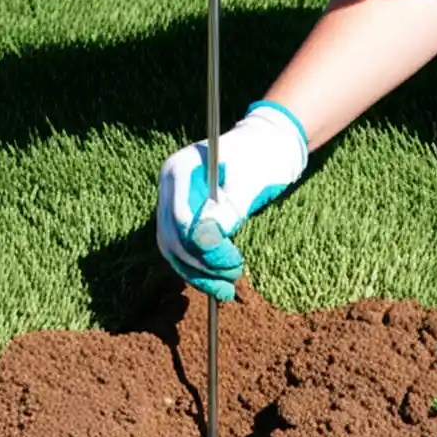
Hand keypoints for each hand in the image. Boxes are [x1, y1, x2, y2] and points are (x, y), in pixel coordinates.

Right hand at [156, 100, 307, 300]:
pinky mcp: (182, 217)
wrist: (266, 147)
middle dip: (199, 265)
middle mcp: (169, 186)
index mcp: (179, 169)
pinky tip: (218, 284)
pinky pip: (183, 250)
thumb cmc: (261, 157)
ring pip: (174, 249)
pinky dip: (199, 269)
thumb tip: (202, 242)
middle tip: (231, 280)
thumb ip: (226, 211)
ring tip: (226, 290)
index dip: (202, 246)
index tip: (232, 261)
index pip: (180, 217)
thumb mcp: (247, 183)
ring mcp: (172, 201)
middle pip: (171, 237)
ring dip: (198, 274)